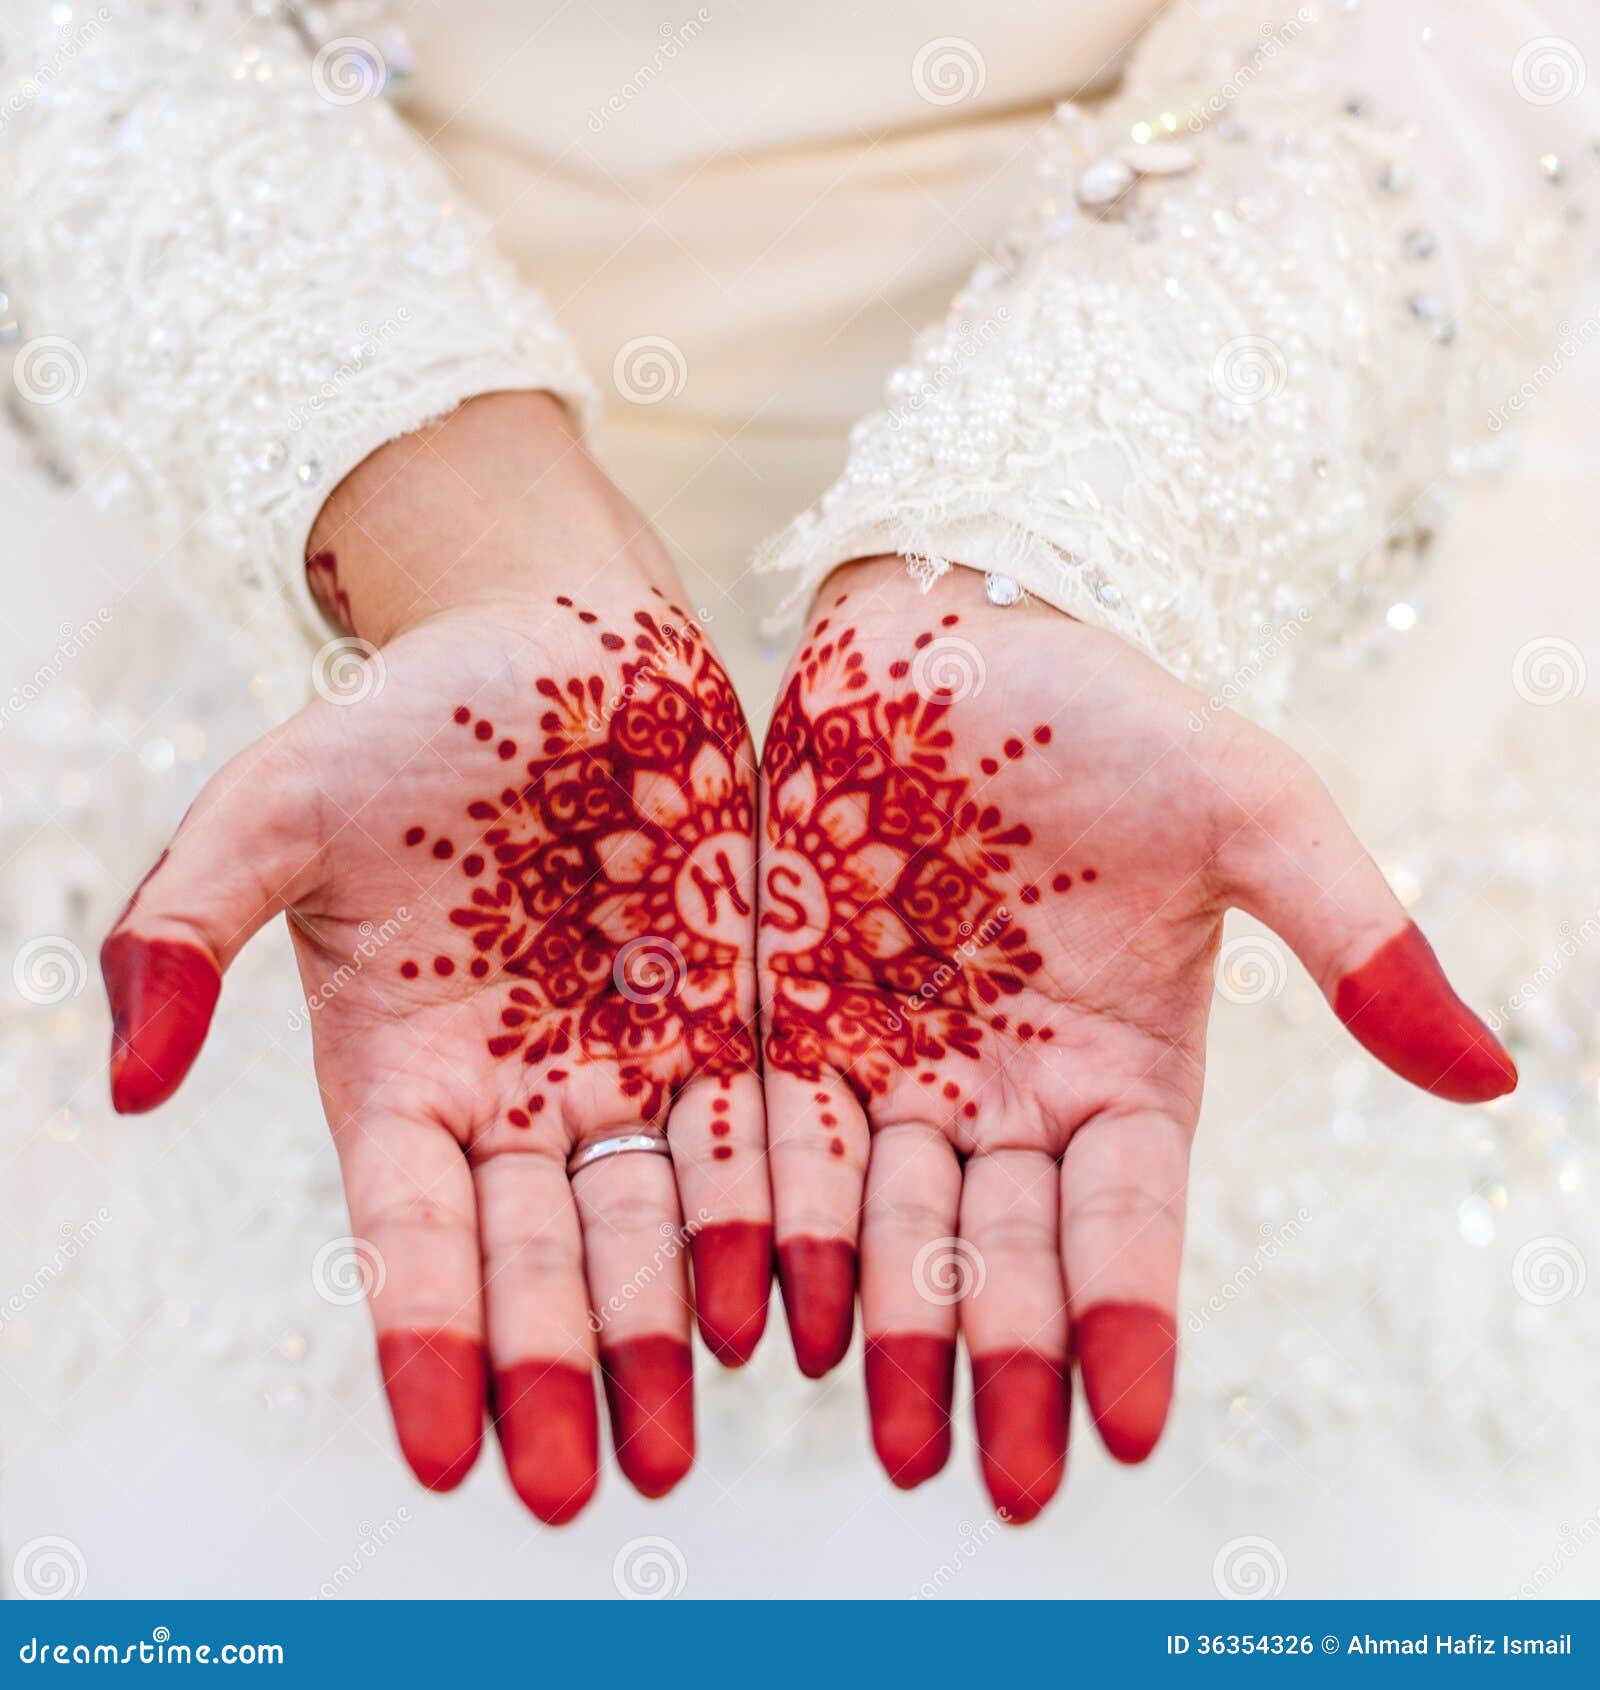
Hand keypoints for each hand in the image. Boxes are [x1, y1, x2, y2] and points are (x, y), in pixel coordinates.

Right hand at [101, 395, 769, 1520]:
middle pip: (544, 1251)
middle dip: (560, 1368)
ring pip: (660, 1214)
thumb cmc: (411, 718)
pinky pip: (766, 1123)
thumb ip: (189, 925)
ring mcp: (638, 1057)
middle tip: (585, 1489)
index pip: (410, 1229)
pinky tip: (798, 1302)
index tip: (445, 1458)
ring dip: (671, 1324)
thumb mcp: (278, 806)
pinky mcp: (739, 1010)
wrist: (561, 643)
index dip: (425, 1336)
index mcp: (405, 1070)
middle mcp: (524, 1091)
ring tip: (687, 1435)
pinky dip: (779, 1211)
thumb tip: (122, 1081)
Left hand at [757, 555, 1513, 1521]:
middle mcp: (1007, 1091)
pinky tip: (770, 1307)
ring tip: (884, 1434)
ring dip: (883, 1325)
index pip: (1129, 1220)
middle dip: (1000, 1366)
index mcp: (1124, 1067)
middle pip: (1002, 1250)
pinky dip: (776, 1221)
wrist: (942, 629)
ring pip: (886, 1218)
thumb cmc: (1101, 709)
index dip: (1130, 1319)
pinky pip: (782, 1137)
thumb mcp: (1248, 809)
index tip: (1128, 1428)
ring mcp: (894, 1063)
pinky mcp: (792, 1022)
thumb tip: (1491, 1077)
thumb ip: (1349, 937)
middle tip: (993, 1486)